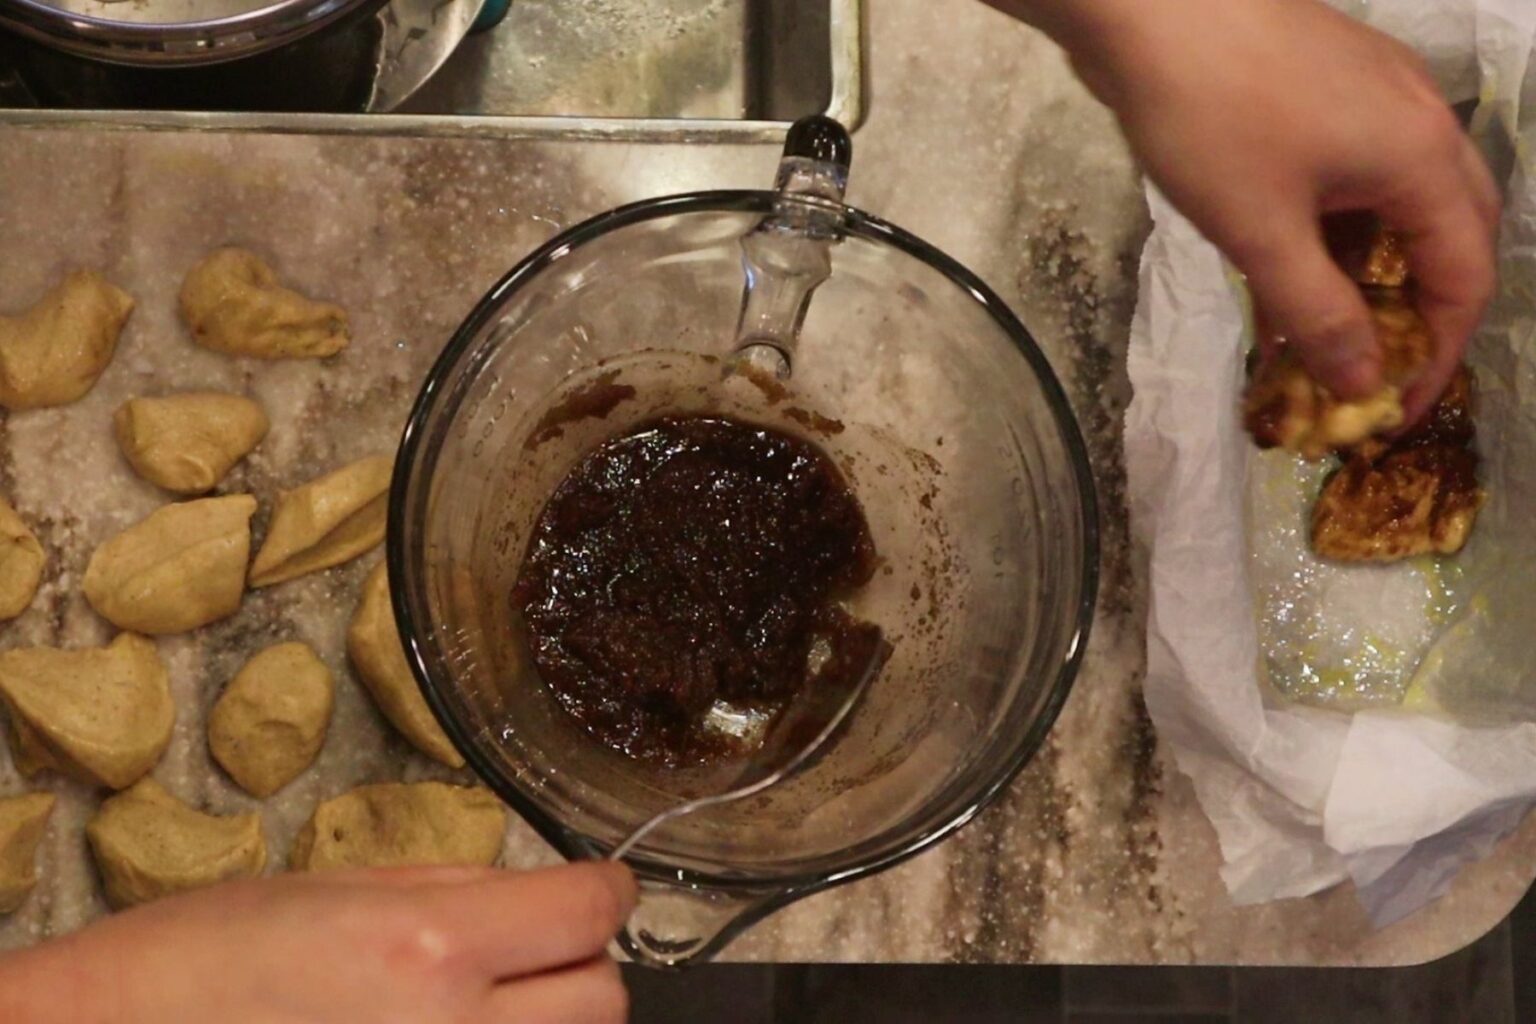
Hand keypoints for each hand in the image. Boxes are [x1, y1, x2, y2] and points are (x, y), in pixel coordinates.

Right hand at [0, 862, 635, 1023]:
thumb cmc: (202, 960)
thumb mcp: (334, 890)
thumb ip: (458, 889)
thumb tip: (540, 895)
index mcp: (432, 946)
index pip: (590, 910)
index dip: (603, 888)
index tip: (594, 887)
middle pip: (602, 998)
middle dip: (577, 964)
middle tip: (528, 953)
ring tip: (479, 1007)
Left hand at [995, 0, 1499, 420]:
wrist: (1146, 4)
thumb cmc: (1209, 117)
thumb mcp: (1261, 234)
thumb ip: (1318, 314)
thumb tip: (1365, 382)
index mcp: (1421, 158)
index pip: (1464, 278)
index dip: (1435, 356)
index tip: (1389, 414)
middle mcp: (1417, 122)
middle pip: (1445, 239)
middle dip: (1410, 317)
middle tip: (1364, 377)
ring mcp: (1373, 97)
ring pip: (1390, 209)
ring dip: (1361, 278)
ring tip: (1313, 343)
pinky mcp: (1325, 88)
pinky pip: (1348, 178)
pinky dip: (1326, 235)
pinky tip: (1279, 279)